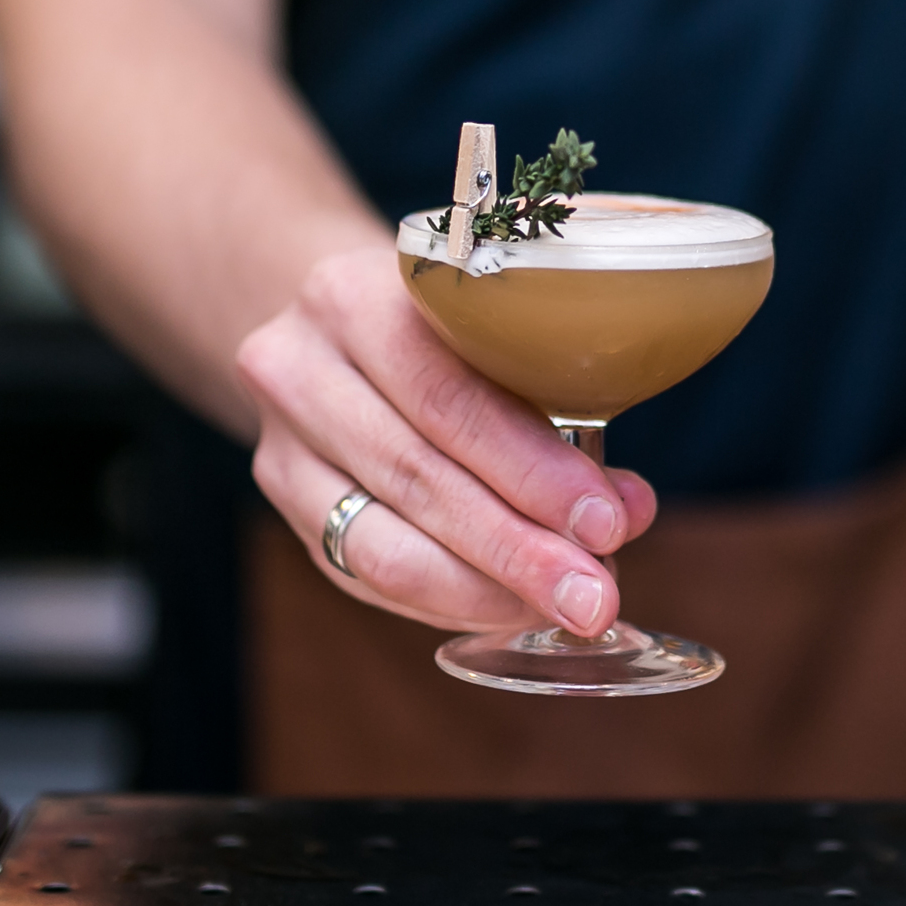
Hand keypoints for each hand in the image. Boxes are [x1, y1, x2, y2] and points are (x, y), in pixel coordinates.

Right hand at [235, 244, 657, 634]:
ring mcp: (280, 443)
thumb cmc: (435, 319)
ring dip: (488, 589)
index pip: (448, 401)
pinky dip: (449, 599)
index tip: (606, 522)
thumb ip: (556, 403)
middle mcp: (299, 368)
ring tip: (564, 607)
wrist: (327, 315)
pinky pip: (366, 576)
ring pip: (383, 546)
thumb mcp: (486, 325)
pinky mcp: (283, 503)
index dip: (531, 472)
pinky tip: (510, 606)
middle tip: (595, 594)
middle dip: (519, 548)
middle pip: (417, 478)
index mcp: (355, 297)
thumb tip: (626, 509)